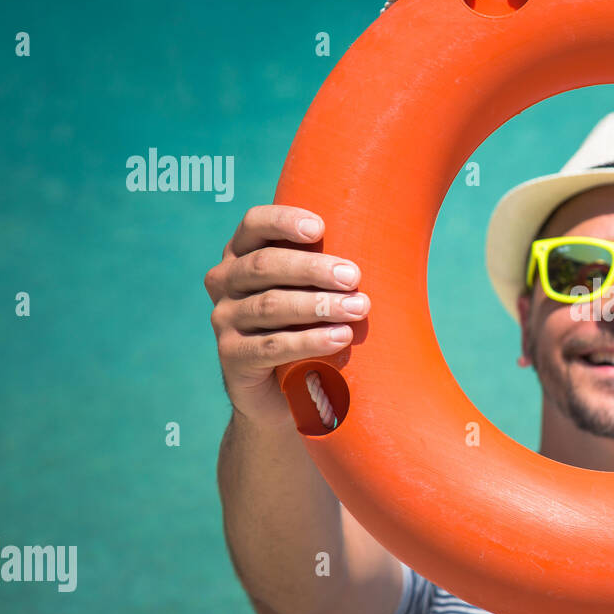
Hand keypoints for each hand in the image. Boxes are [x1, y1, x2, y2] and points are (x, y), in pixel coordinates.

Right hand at [204, 205, 368, 428]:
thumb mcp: (315, 290)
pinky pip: (271, 346)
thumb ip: (331, 266)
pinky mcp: (232, 356)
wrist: (284, 392)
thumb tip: (389, 243)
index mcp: (243, 253)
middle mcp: (226, 281)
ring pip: (270, 306)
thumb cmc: (310, 325)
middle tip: (353, 278)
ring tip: (359, 308)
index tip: (320, 227)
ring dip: (318, 306)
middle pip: (265, 265)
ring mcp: (224, 319)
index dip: (283, 222)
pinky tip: (340, 338)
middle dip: (313, 269)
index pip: (255, 224)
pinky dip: (309, 341)